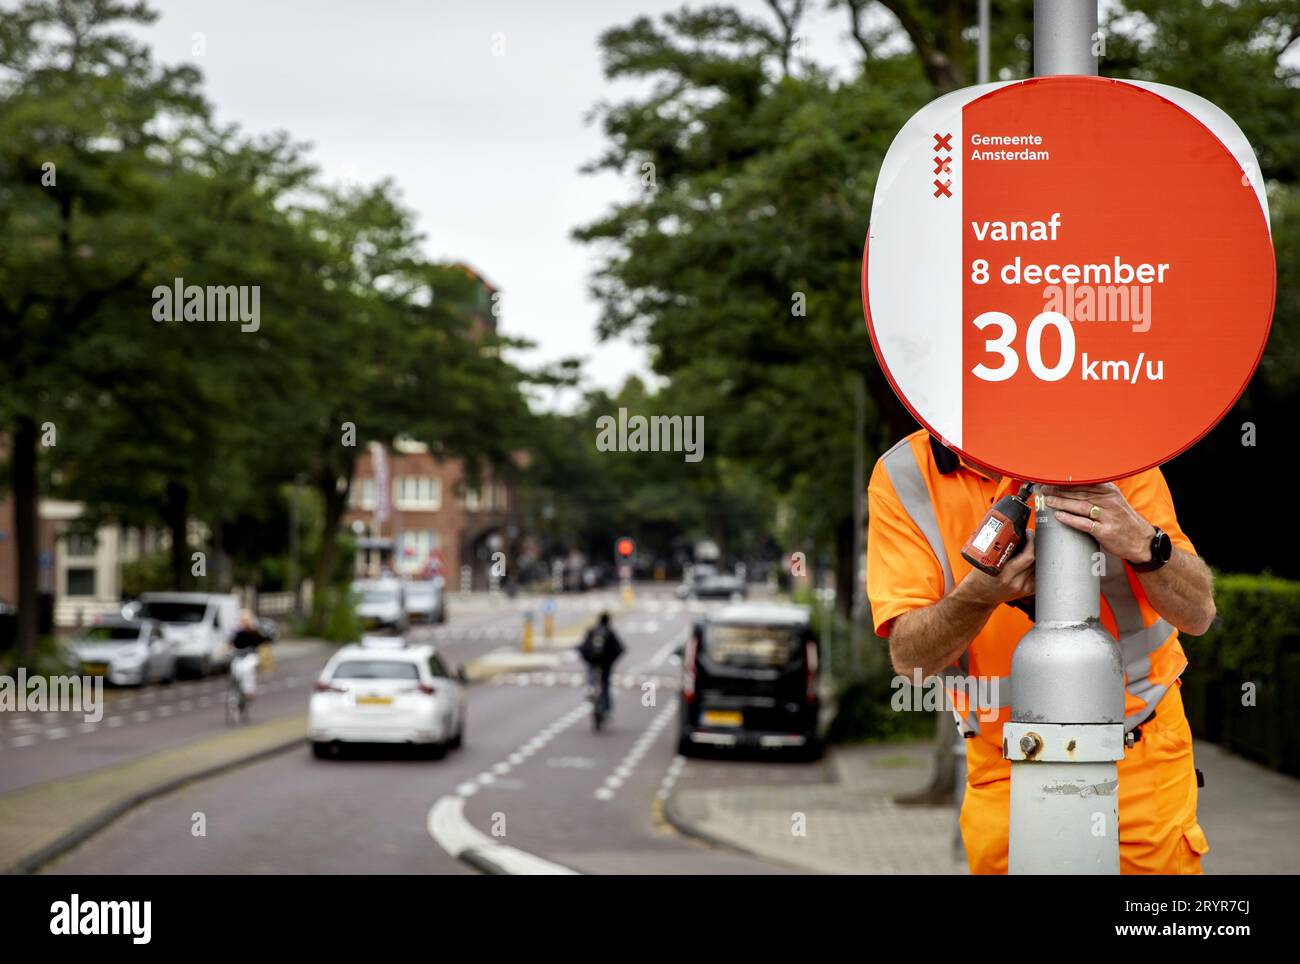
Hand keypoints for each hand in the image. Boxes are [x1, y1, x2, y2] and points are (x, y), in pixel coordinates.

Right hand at [959, 528, 1035, 605]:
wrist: (980, 594)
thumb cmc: (980, 576)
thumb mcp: (985, 560)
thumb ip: (998, 547)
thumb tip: (1012, 531)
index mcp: (1003, 573)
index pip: (1026, 556)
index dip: (1031, 542)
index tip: (1028, 533)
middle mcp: (1014, 581)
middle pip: (1034, 560)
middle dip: (1034, 545)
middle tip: (1031, 537)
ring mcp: (1022, 587)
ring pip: (1038, 566)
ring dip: (1038, 554)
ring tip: (1032, 545)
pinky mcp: (1027, 591)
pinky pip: (1039, 575)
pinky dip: (1038, 566)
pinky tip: (1035, 559)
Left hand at [1040, 483, 1154, 561]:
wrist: (1141, 540)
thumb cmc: (1123, 520)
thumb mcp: (1114, 501)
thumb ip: (1096, 493)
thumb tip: (1071, 486)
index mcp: (1110, 491)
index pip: (1084, 483)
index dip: (1065, 482)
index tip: (1051, 480)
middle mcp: (1109, 502)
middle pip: (1079, 493)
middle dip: (1059, 491)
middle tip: (1044, 490)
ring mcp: (1108, 516)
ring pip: (1080, 506)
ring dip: (1061, 503)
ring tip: (1048, 501)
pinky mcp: (1105, 531)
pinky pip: (1084, 523)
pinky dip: (1070, 519)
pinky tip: (1059, 516)